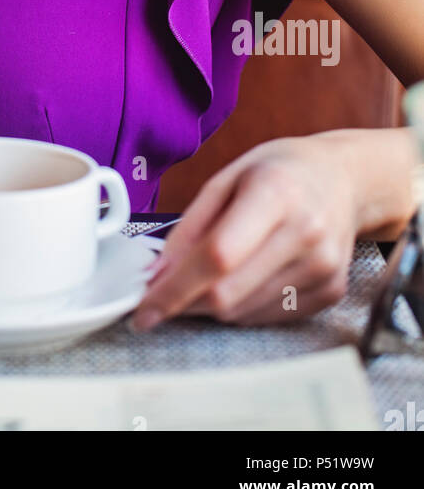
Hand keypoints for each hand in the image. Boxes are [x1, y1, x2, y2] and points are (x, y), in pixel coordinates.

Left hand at [131, 135, 358, 329]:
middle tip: (162, 296)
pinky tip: (242, 278)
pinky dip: (241, 306)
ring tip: (206, 276)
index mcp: (276, 194)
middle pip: (229, 293)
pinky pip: (268, 316)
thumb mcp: (228, 176)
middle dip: (185, 302)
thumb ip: (191, 226)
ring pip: (244, 312)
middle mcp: (305, 233)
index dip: (175, 288)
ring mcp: (323, 267)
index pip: (218, 256)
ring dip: (211, 305)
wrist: (343, 179)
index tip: (144, 307)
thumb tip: (159, 272)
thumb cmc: (281, 171)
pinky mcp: (331, 291)